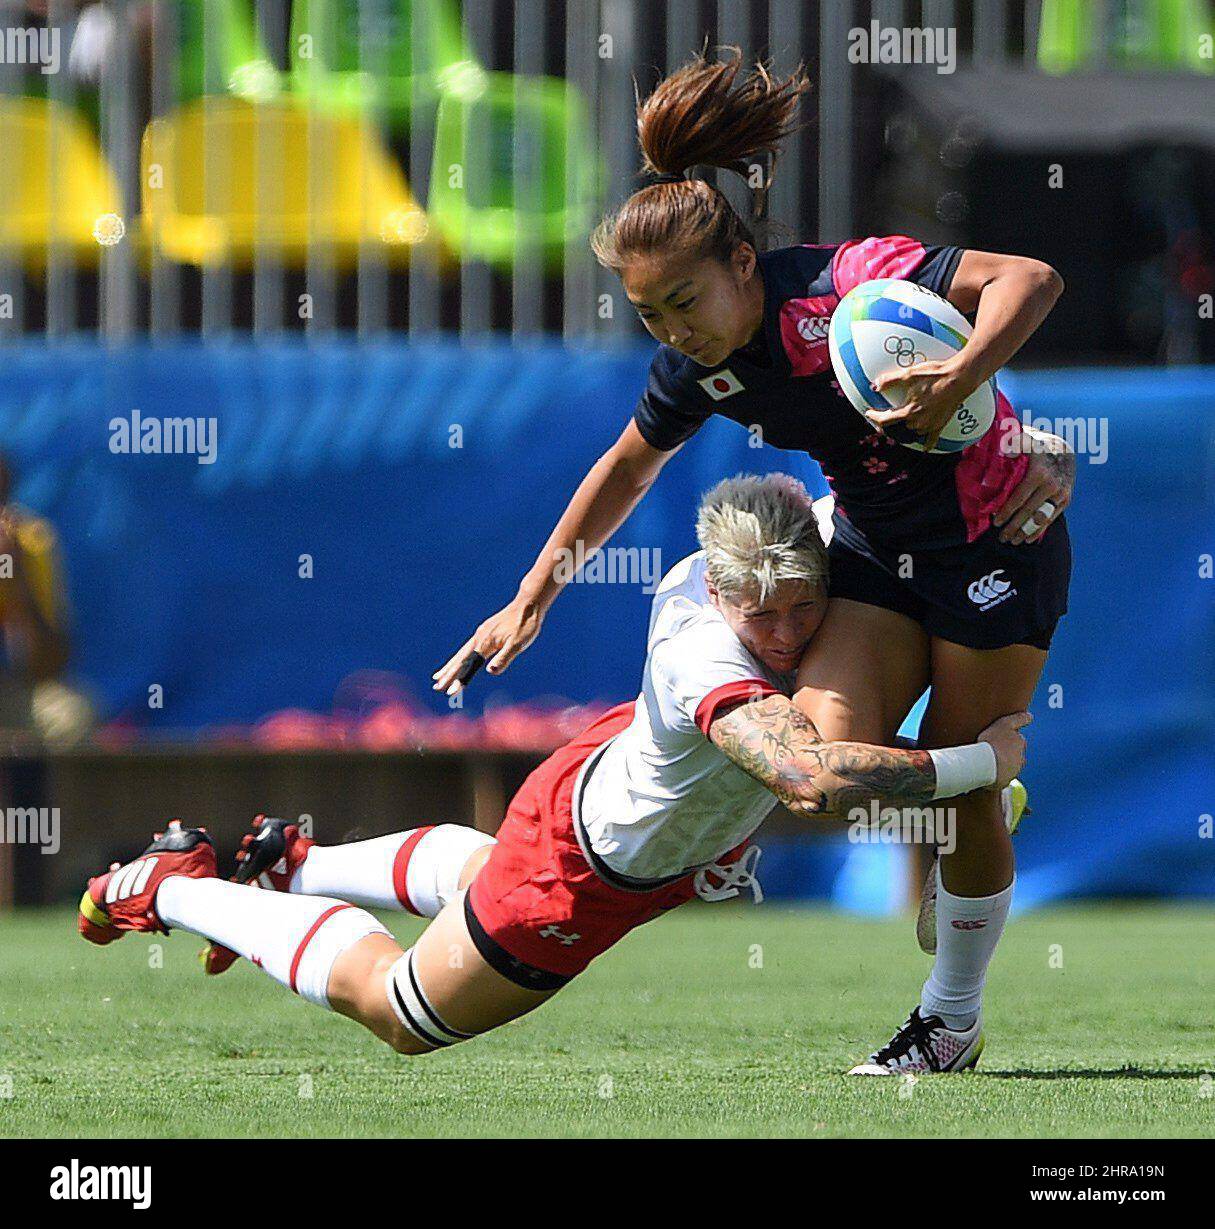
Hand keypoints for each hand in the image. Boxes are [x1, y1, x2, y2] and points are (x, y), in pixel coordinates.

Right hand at [431, 594, 544, 695]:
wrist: (529, 604)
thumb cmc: (525, 625)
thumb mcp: (518, 644)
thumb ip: (504, 658)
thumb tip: (490, 671)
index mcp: (485, 643)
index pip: (470, 665)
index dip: (460, 680)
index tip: (450, 692)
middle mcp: (479, 638)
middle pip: (460, 660)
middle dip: (448, 674)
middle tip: (436, 688)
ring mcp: (481, 634)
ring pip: (461, 653)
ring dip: (450, 666)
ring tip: (438, 676)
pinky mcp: (485, 632)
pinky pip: (468, 648)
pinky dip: (459, 657)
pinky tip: (459, 661)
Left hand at [866, 358, 975, 451]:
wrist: (959, 377)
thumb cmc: (934, 374)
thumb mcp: (909, 374)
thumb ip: (890, 380)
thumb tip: (874, 385)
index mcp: (908, 411)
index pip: (885, 419)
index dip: (874, 417)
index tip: (868, 413)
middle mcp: (918, 422)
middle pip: (897, 428)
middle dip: (887, 426)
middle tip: (880, 422)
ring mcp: (929, 425)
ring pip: (912, 433)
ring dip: (904, 431)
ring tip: (899, 428)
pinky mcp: (941, 424)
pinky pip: (932, 439)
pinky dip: (928, 444)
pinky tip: (925, 449)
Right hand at [977, 711, 1031, 789]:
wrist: (986, 765)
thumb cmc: (993, 742)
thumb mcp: (1004, 724)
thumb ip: (1018, 719)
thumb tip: (1031, 716)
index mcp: (1020, 743)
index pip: (1019, 740)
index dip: (1011, 739)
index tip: (1003, 739)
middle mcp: (1020, 758)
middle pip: (1015, 756)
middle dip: (1007, 754)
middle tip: (992, 751)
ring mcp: (1013, 772)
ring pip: (1008, 768)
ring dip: (1001, 765)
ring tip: (986, 762)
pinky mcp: (1004, 783)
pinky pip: (1000, 779)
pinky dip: (995, 776)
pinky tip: (984, 772)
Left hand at [994, 425, 1074, 544]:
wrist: (1063, 450)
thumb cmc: (1036, 447)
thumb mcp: (1023, 442)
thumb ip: (1012, 446)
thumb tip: (1001, 451)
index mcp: (1038, 473)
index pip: (1019, 498)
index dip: (1007, 512)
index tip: (996, 522)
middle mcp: (1051, 485)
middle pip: (1029, 512)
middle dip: (1014, 527)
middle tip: (1001, 538)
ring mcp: (1060, 494)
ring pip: (1041, 518)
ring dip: (1026, 532)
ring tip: (1013, 541)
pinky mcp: (1065, 500)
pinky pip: (1051, 518)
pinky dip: (1040, 530)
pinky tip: (1029, 539)